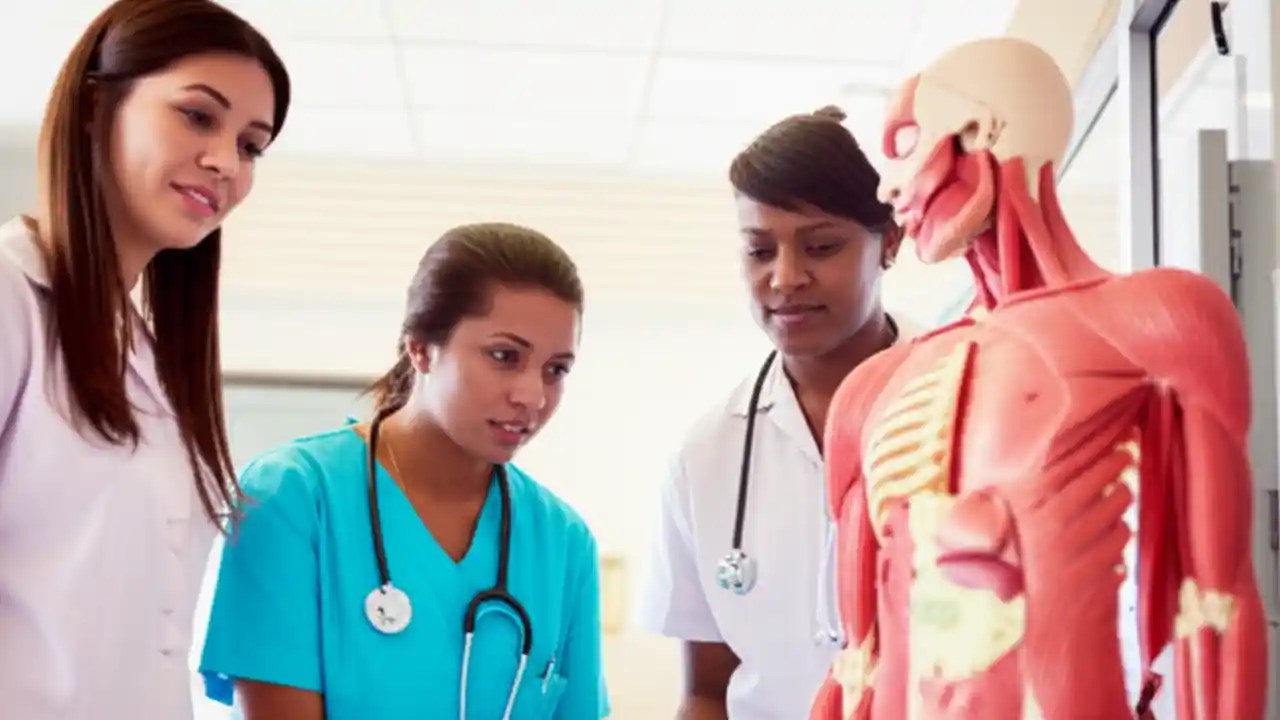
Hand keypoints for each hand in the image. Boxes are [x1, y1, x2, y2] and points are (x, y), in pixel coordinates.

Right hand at [999, 446, 1135, 716]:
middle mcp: (1050, 515)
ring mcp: (1079, 536)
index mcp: (1027, 501)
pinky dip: (1121, 533)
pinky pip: (1125, 529)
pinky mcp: (1103, 554)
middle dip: (1116, 459)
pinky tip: (1107, 542)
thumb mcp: (1027, 521)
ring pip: (1119, 498)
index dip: (1093, 438)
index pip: (1067, 456)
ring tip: (1116, 497)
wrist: (1057, 616)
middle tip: (1124, 452)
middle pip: (1099, 470)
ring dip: (1121, 497)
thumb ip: (1042, 488)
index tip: (1110, 426)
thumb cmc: (1040, 561)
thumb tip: (1066, 450)